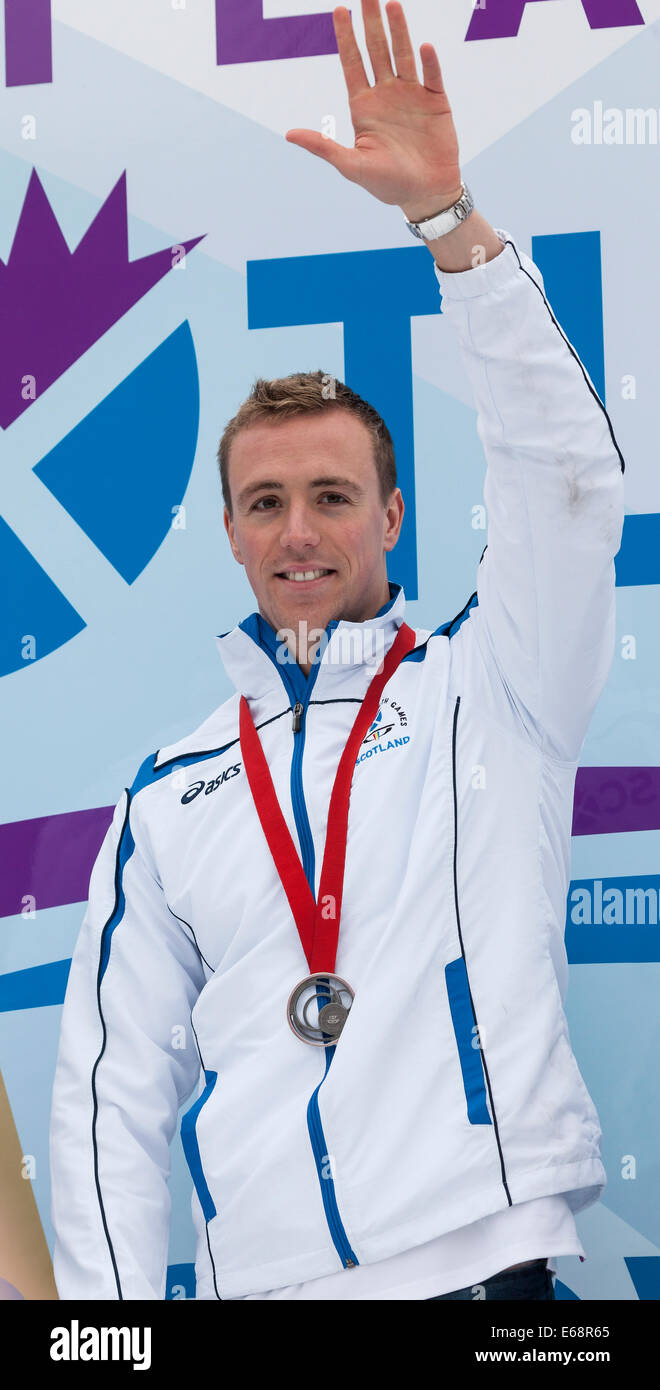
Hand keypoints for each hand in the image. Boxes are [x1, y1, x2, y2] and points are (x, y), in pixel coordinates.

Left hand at [285, 0, 462, 218]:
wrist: (425, 194)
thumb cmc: (387, 184)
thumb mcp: (351, 167)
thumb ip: (323, 147)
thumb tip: (289, 134)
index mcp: (363, 105)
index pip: (352, 63)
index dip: (346, 37)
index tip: (339, 10)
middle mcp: (386, 94)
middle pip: (376, 50)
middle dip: (370, 22)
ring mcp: (411, 95)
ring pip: (403, 55)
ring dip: (398, 31)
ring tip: (392, 5)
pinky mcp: (436, 102)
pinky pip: (432, 76)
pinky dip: (428, 63)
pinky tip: (424, 48)